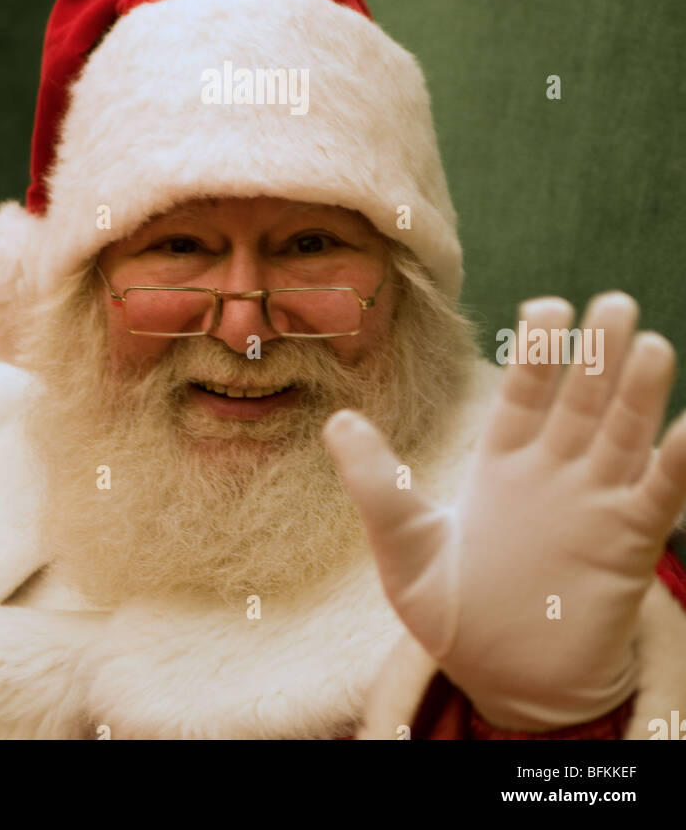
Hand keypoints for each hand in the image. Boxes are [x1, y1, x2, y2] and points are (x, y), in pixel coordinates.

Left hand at [323, 291, 685, 730]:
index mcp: (504, 462)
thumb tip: (336, 422)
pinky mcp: (623, 547)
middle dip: (598, 353)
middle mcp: (554, 473)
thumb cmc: (452, 615)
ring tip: (652, 344)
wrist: (502, 685)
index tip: (548, 307)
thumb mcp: (403, 546)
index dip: (538, 351)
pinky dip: (674, 464)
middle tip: (616, 303)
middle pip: (581, 400)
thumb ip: (376, 483)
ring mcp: (593, 506)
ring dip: (639, 393)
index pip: (525, 392)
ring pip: (622, 435)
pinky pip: (656, 498)